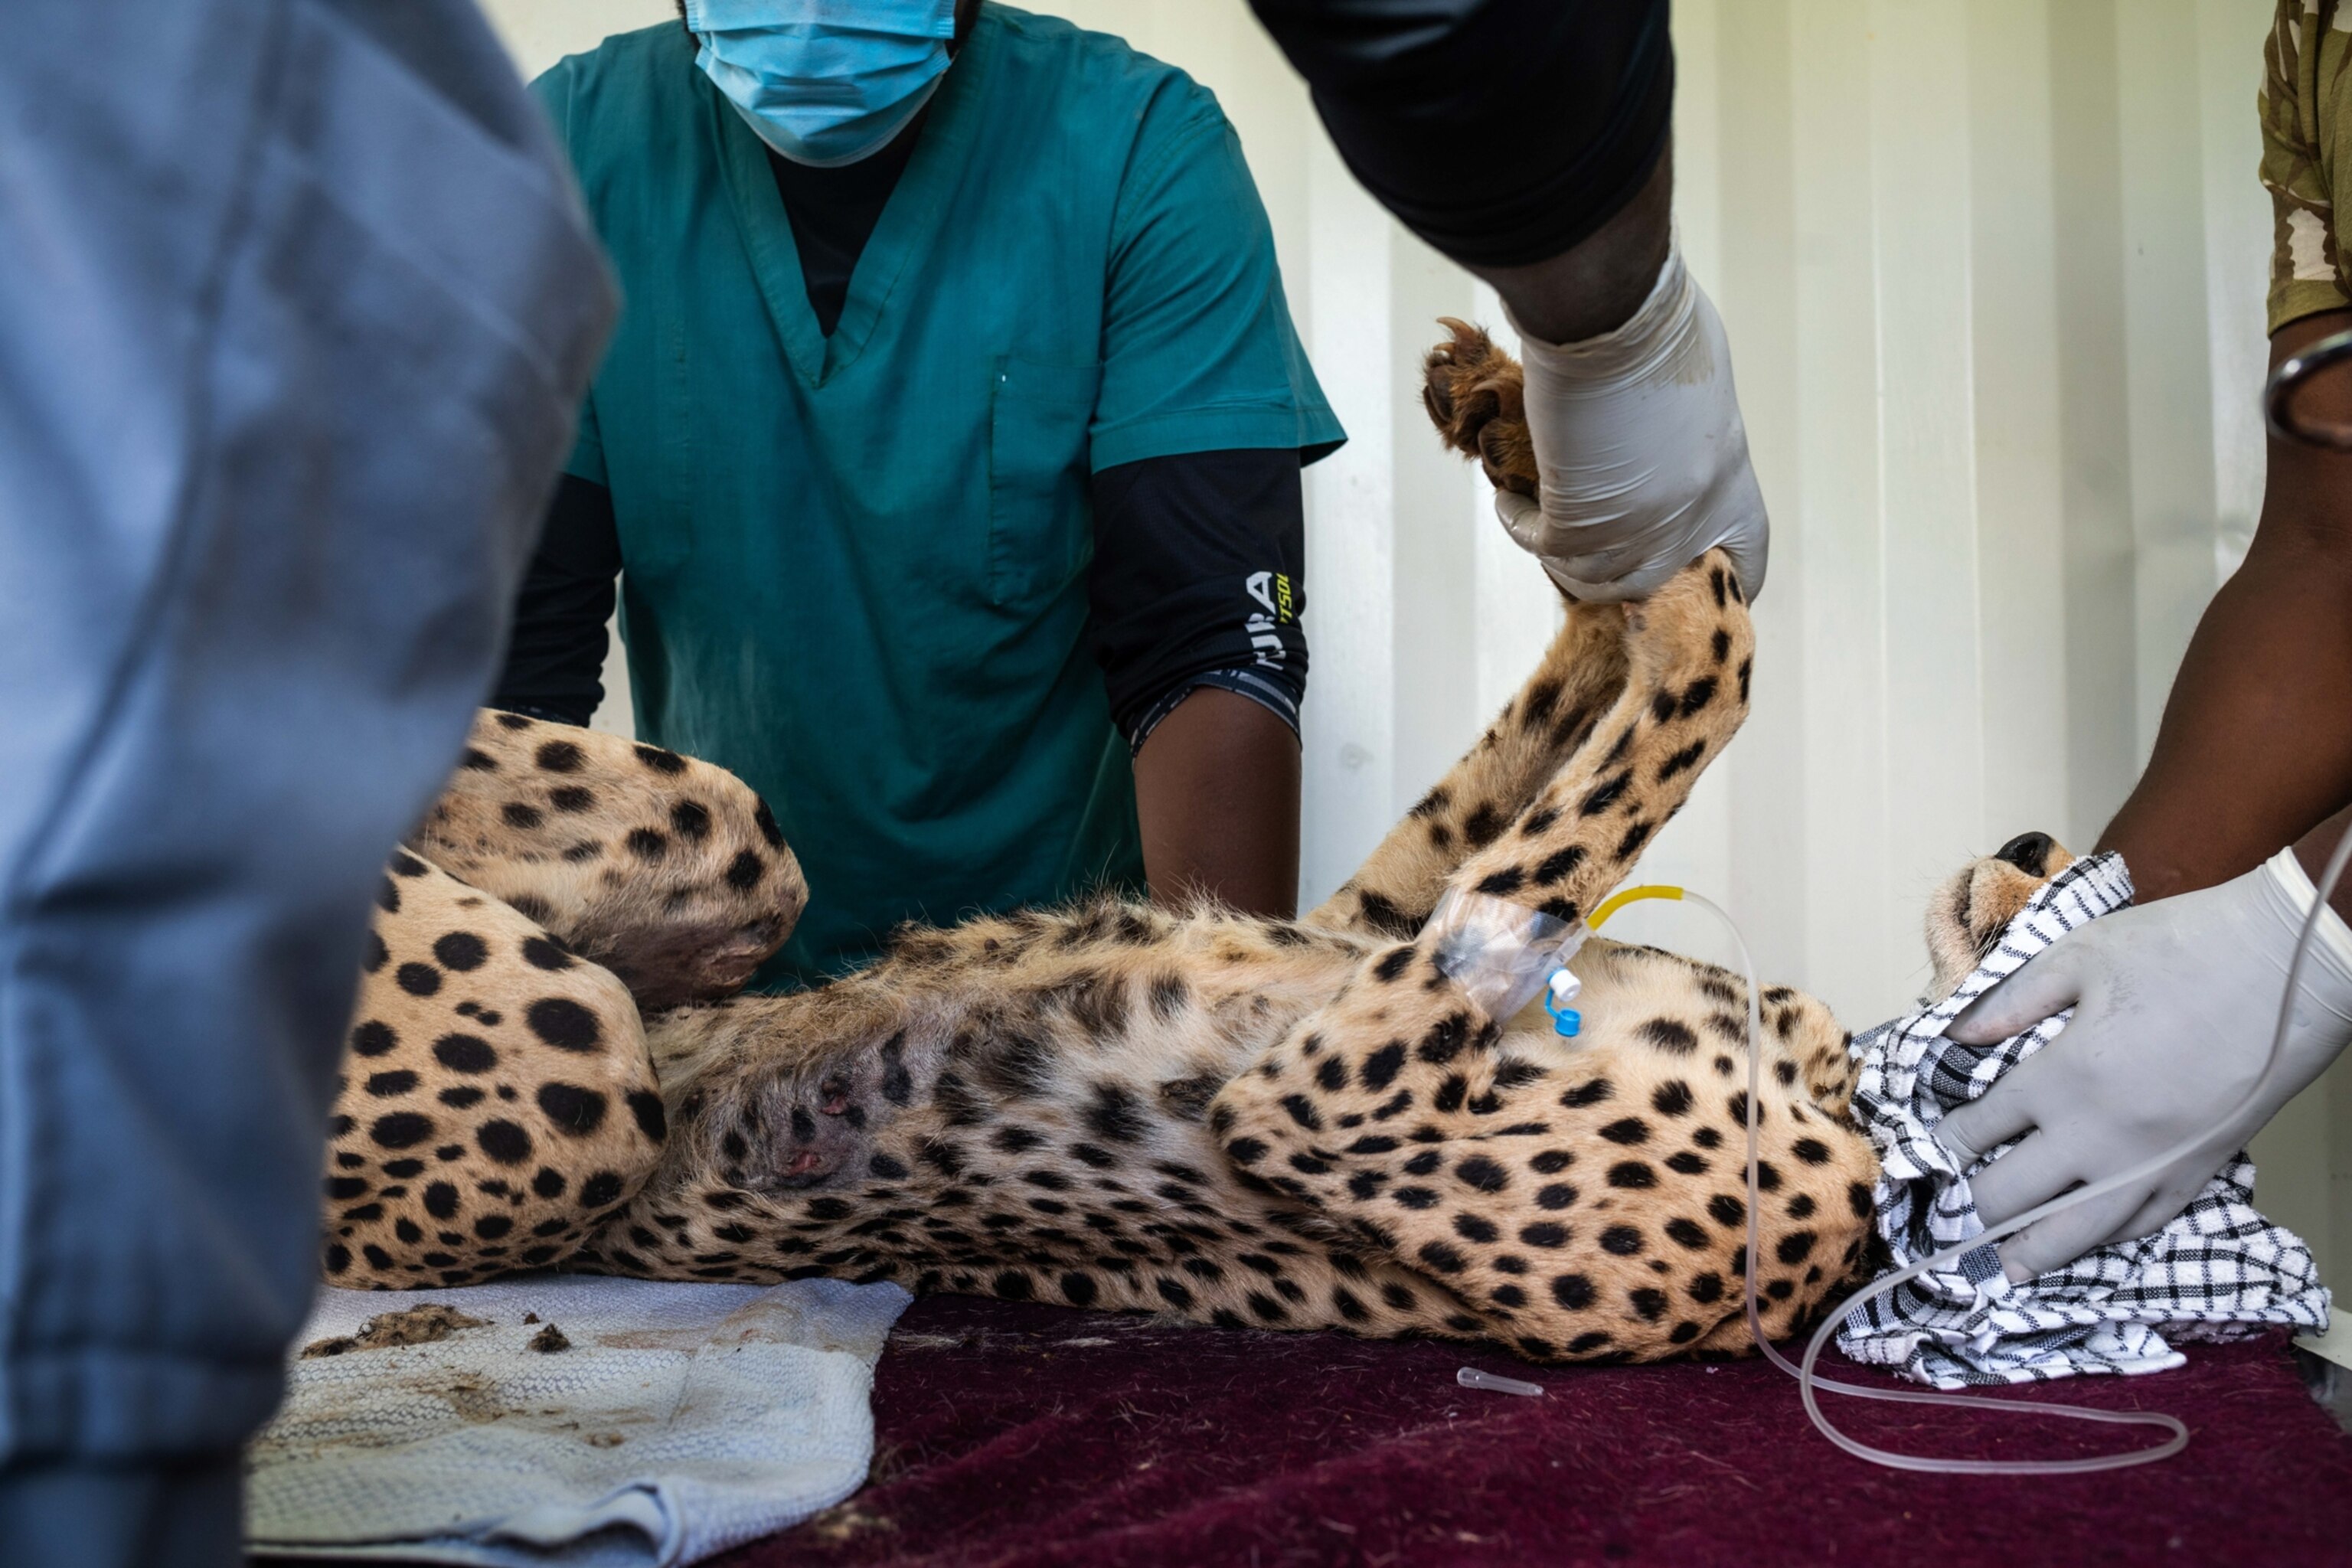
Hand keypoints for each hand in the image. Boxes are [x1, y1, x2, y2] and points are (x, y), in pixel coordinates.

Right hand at [1498, 240, 1768, 602]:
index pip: (1748, 561)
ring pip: (1593, 578)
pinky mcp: (1579, 524)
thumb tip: (1661, 437)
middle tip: (1590, 548)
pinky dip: (1521, 526)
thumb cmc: (1654, 322)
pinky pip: (1544, 547)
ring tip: (1541, 521)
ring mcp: (1636, 530)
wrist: (1611, 312)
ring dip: (1564, 555)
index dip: (1725, 578)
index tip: (1702, 579)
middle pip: (1656, 583)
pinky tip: (1510, 504)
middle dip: (1623, 573)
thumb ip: (1689, 428)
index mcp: (1731, 482)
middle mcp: (1689, 518)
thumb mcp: (1698, 380)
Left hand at [1938, 852, 2351, 1280]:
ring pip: (2076, 1231)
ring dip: (2029, 1255)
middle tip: (1937, 1228)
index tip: (1914, 1164)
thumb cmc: (2183, 948)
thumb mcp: (2081, 956)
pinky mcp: (2199, 1172)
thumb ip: (2010, 999)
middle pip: (2013, 1194)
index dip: (1940, 1149)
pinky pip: (2142, 1223)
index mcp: (2061, 1078)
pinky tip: (2081, 1243)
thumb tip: (1955, 1033)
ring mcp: (2152, 1163)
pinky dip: (2104, 1239)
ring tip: (1996, 1274)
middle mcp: (2099, 1135)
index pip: (1977, 1130)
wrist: (2290, 968)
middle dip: (1969, 1212)